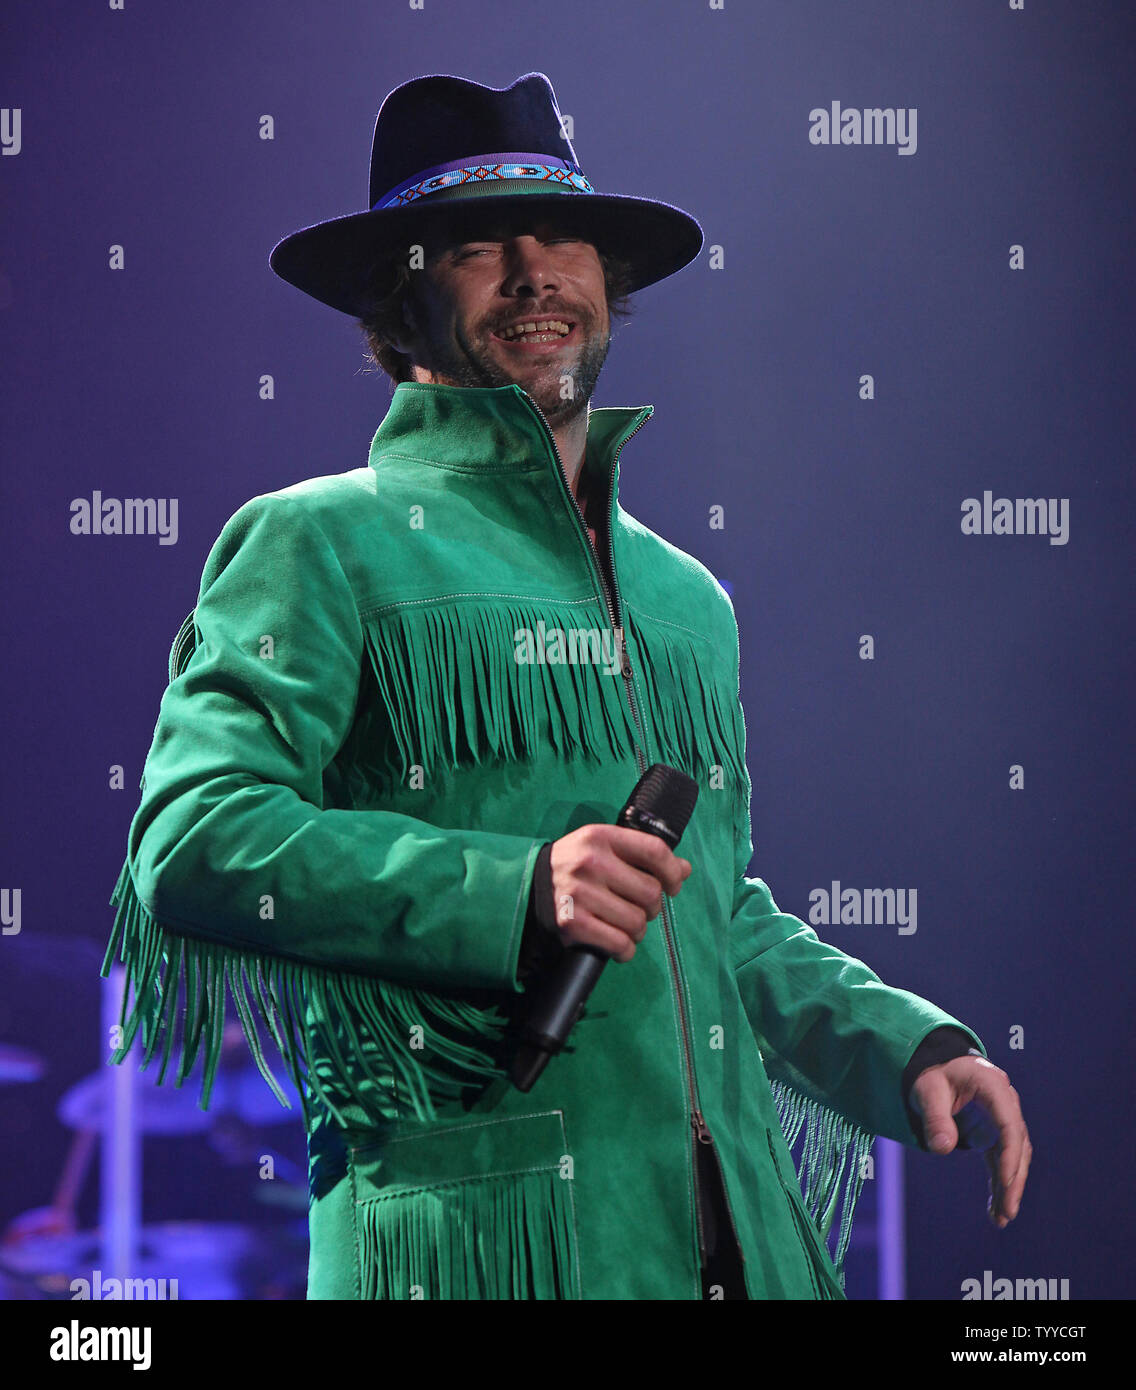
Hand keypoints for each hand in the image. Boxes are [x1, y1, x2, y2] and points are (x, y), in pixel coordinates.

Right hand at [547, 824, 690, 962]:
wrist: (528, 886)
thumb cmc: (576, 865)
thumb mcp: (604, 848)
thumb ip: (642, 855)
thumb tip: (684, 870)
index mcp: (601, 836)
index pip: (654, 851)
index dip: (673, 872)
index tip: (673, 885)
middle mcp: (590, 861)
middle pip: (651, 892)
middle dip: (652, 907)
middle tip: (639, 908)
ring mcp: (580, 893)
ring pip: (638, 922)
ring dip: (638, 930)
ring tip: (625, 925)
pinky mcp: (572, 923)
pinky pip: (619, 943)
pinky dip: (625, 950)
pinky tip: (618, 944)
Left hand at [908, 1054, 1031, 1227]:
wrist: (938, 1067)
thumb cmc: (933, 1075)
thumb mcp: (927, 1090)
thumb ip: (934, 1117)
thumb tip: (942, 1148)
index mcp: (993, 1086)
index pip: (1009, 1124)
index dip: (1010, 1154)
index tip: (1006, 1181)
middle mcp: (1006, 1103)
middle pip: (1018, 1145)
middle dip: (1014, 1180)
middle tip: (1007, 1211)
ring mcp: (1004, 1120)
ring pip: (1014, 1157)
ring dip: (1009, 1187)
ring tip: (1001, 1219)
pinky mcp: (996, 1134)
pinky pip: (1002, 1162)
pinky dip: (1000, 1184)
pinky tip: (996, 1210)